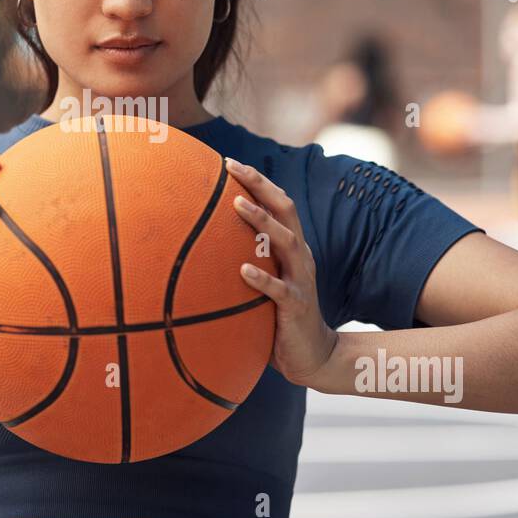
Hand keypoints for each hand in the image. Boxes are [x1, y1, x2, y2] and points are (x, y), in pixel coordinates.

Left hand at [224, 156, 338, 386]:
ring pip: (285, 242)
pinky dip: (261, 278)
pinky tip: (242, 270)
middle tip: (233, 168)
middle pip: (286, 210)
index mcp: (293, 247)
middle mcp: (301, 256)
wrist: (313, 355)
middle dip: (260, 186)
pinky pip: (279, 290)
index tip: (230, 163)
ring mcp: (300, 280)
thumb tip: (204, 245)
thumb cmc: (280, 315)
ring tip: (236, 204)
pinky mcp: (296, 306)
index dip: (258, 182)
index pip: (280, 204)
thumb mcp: (268, 281)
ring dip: (261, 221)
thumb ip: (250, 260)